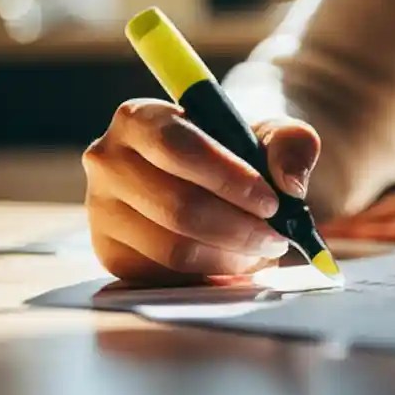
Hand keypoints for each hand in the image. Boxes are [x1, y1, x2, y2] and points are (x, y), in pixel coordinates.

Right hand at [83, 99, 320, 282]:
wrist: (210, 180)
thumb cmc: (237, 153)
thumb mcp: (271, 134)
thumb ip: (291, 144)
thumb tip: (288, 183)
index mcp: (139, 118)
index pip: (179, 147)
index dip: (229, 179)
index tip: (272, 202)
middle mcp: (108, 161)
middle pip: (178, 206)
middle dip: (239, 228)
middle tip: (277, 236)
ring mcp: (102, 211)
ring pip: (174, 248)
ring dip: (230, 256)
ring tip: (261, 249)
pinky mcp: (111, 253)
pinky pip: (166, 276)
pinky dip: (211, 274)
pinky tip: (234, 262)